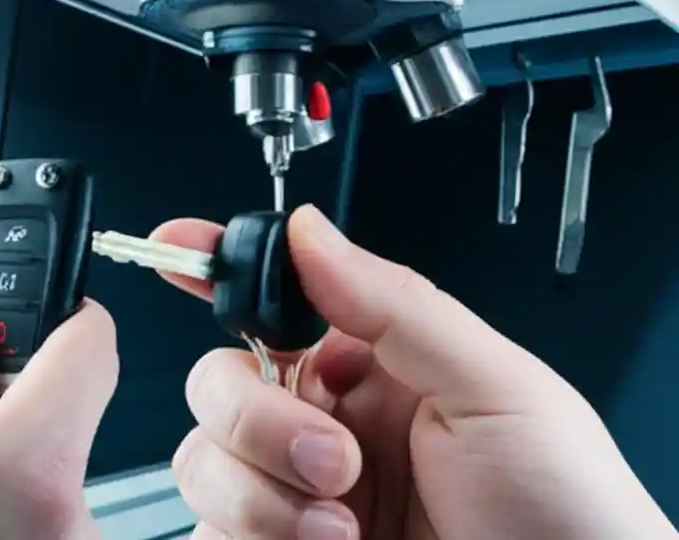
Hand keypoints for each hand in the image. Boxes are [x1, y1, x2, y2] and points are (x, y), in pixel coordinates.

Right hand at [156, 205, 675, 539]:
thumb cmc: (567, 514)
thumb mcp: (498, 391)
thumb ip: (396, 306)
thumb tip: (309, 233)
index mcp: (374, 368)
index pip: (277, 300)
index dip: (216, 268)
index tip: (174, 251)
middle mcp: (325, 427)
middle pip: (219, 383)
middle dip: (257, 418)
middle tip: (332, 457)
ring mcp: (294, 497)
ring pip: (203, 461)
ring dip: (262, 492)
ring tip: (340, 525)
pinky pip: (208, 531)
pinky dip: (247, 534)